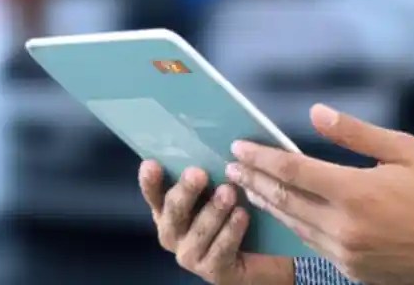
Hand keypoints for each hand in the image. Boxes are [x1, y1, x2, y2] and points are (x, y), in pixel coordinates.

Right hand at [139, 160, 294, 284]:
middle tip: (199, 173)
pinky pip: (219, 250)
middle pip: (173, 212)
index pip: (153, 194)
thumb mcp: (219, 188)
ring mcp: (190, 255)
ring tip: (228, 192)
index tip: (151, 163)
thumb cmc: (234, 211)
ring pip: (197, 232)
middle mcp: (172, 233)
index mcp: (168, 210)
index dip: (150, 181)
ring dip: (213, 211)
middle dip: (185, 192)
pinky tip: (242, 215)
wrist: (263, 253)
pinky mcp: (212, 271)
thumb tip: (215, 143)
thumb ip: (210, 171)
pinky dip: (230, 232)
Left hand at [226, 104, 413, 284]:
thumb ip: (355, 133)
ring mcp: (346, 254)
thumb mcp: (405, 150)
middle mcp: (344, 227)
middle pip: (283, 200)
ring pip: (294, 225)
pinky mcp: (352, 271)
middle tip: (231, 166)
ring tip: (248, 187)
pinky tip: (285, 212)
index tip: (239, 147)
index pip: (291, 171)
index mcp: (355, 192)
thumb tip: (317, 112)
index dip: (260, 158)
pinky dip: (293, 225)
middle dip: (253, 180)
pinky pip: (312, 244)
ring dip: (268, 204)